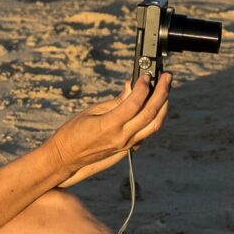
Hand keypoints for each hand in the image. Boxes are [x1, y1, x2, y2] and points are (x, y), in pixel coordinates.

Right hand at [47, 73, 170, 183]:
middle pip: (150, 114)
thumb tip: (131, 87)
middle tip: (167, 77)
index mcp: (109, 126)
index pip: (134, 104)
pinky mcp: (128, 149)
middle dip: (162, 93)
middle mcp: (122, 138)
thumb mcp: (92, 111)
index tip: (146, 75)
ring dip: (163, 106)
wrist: (66, 158)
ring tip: (166, 89)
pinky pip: (148, 132)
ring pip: (154, 125)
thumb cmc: (74, 132)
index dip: (143, 87)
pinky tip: (156, 105)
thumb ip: (115, 101)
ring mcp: (127, 145)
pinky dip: (155, 117)